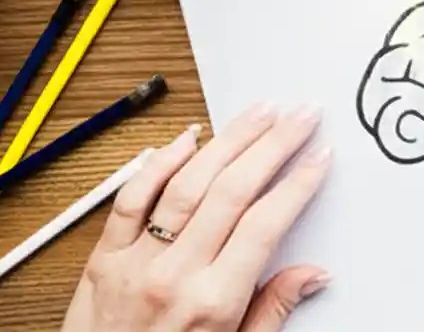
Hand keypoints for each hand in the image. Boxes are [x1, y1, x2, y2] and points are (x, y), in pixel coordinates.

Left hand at [62, 105, 331, 331]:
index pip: (265, 225)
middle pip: (233, 191)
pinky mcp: (104, 258)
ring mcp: (135, 262)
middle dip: (274, 145)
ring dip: (228, 140)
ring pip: (188, 183)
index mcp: (213, 303)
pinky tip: (187, 137)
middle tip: (300, 115)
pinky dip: (159, 162)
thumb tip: (314, 274)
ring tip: (258, 112)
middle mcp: (174, 276)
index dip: (298, 184)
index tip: (319, 157)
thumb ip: (272, 310)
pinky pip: (132, 197)